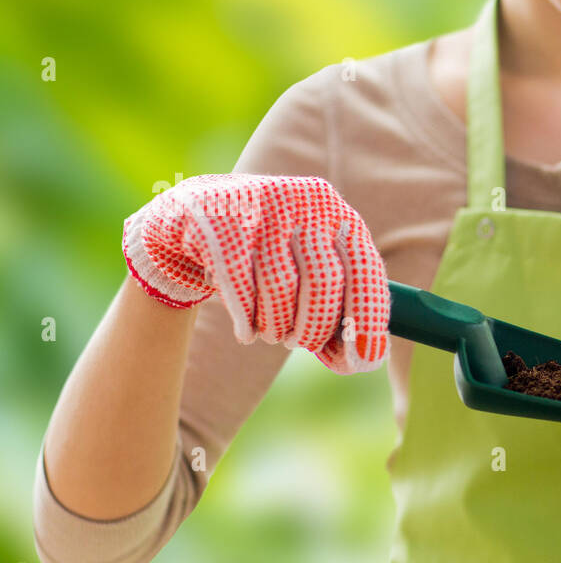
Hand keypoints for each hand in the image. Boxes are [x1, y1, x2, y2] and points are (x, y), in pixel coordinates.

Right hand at [122, 174, 388, 374]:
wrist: (191, 218)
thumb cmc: (264, 259)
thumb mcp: (306, 277)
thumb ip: (334, 315)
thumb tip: (359, 361)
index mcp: (341, 216)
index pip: (365, 268)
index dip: (368, 317)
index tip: (365, 359)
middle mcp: (307, 202)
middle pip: (323, 281)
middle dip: (312, 327)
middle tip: (297, 344)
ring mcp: (262, 203)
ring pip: (279, 285)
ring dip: (275, 326)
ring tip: (269, 333)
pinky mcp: (220, 217)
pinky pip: (238, 282)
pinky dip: (245, 318)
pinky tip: (245, 332)